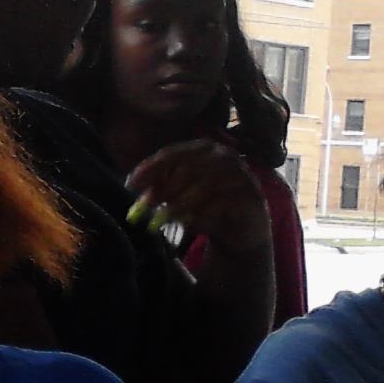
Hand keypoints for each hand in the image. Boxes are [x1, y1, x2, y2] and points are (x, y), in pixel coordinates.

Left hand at [127, 138, 270, 253]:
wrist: (240, 231)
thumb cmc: (206, 208)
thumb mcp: (179, 196)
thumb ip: (160, 187)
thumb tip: (134, 183)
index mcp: (204, 150)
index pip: (174, 154)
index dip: (151, 167)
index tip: (132, 183)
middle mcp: (225, 157)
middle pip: (189, 167)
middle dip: (164, 187)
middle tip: (147, 205)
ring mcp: (241, 175)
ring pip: (206, 183)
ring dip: (181, 201)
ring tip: (164, 217)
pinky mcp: (251, 196)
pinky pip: (224, 201)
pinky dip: (203, 211)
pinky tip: (188, 221)